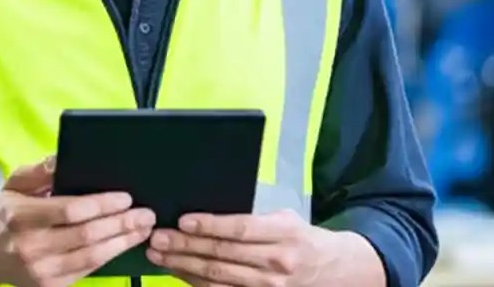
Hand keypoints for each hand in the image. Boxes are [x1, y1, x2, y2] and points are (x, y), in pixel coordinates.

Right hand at [0, 156, 156, 286]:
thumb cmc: (2, 215)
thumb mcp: (13, 185)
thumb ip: (39, 171)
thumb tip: (64, 159)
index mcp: (21, 217)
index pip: (69, 211)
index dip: (101, 204)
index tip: (125, 197)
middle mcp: (31, 247)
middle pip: (87, 235)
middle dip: (121, 224)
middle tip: (145, 214)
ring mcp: (41, 272)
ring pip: (92, 257)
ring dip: (122, 242)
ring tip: (143, 229)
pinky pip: (86, 271)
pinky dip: (108, 257)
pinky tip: (124, 244)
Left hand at [145, 210, 361, 286]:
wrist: (334, 271)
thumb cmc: (302, 237)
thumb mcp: (285, 218)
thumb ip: (253, 218)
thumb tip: (208, 214)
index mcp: (283, 234)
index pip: (240, 229)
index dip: (210, 225)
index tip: (183, 220)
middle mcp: (276, 262)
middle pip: (223, 255)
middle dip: (186, 246)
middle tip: (158, 237)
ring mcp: (269, 286)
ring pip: (218, 278)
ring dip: (184, 266)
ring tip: (159, 254)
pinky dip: (196, 283)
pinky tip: (177, 272)